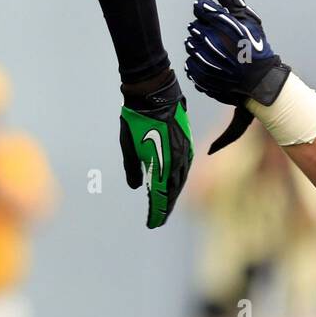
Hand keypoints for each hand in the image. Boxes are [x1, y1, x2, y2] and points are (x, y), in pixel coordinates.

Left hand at [119, 71, 192, 228]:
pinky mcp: (186, 141)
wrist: (154, 92)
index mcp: (162, 163)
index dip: (157, 211)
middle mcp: (177, 160)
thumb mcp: (129, 144)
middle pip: (174, 190)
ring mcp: (184, 150)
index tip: (152, 223)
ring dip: (175, 193)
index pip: (161, 195)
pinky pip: (185, 166)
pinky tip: (175, 182)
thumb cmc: (136, 118)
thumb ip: (133, 167)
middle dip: (166, 206)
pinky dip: (180, 178)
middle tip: (159, 218)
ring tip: (167, 204)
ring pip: (182, 179)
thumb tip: (137, 186)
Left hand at [184, 0, 289, 153]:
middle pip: (194, 25)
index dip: (208, 12)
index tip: (215, 18)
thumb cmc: (255, 47)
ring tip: (217, 50)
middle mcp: (211, 40)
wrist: (259, 80)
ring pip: (190, 43)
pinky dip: (198, 61)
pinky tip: (213, 62)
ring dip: (200, 44)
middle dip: (204, 28)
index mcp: (223, 24)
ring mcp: (204, 58)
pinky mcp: (200, 74)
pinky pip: (190, 61)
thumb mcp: (248, 19)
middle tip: (219, 36)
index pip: (200, 8)